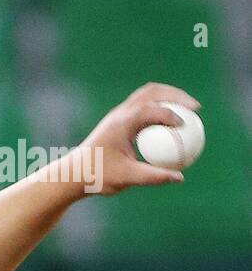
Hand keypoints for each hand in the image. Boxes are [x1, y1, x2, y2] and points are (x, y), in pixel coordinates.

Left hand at [77, 82, 200, 196]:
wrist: (74, 173)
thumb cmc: (97, 176)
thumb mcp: (126, 178)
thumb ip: (153, 176)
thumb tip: (180, 177)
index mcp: (121, 123)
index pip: (150, 109)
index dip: (171, 114)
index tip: (185, 125)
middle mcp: (120, 114)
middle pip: (151, 92)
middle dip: (176, 95)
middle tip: (195, 107)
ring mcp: (119, 115)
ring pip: (147, 95)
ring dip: (169, 97)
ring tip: (189, 109)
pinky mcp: (119, 120)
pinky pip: (144, 106)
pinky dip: (161, 108)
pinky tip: (173, 122)